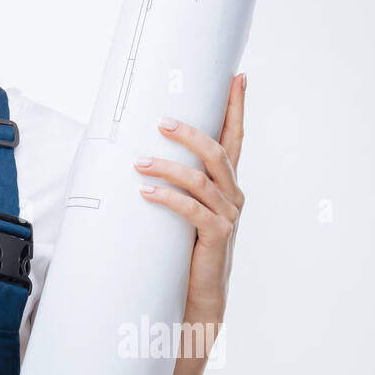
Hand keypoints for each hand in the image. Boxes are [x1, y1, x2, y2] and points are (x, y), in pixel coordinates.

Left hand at [132, 73, 245, 321]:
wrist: (200, 297)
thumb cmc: (185, 248)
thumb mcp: (182, 208)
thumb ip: (173, 182)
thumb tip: (137, 151)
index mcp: (228, 183)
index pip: (235, 137)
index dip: (237, 107)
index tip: (238, 77)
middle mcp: (233, 195)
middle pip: (217, 152)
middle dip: (191, 133)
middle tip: (162, 122)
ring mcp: (228, 215)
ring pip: (201, 179)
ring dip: (168, 167)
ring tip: (139, 162)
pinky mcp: (217, 236)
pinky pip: (191, 210)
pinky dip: (168, 198)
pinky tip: (146, 192)